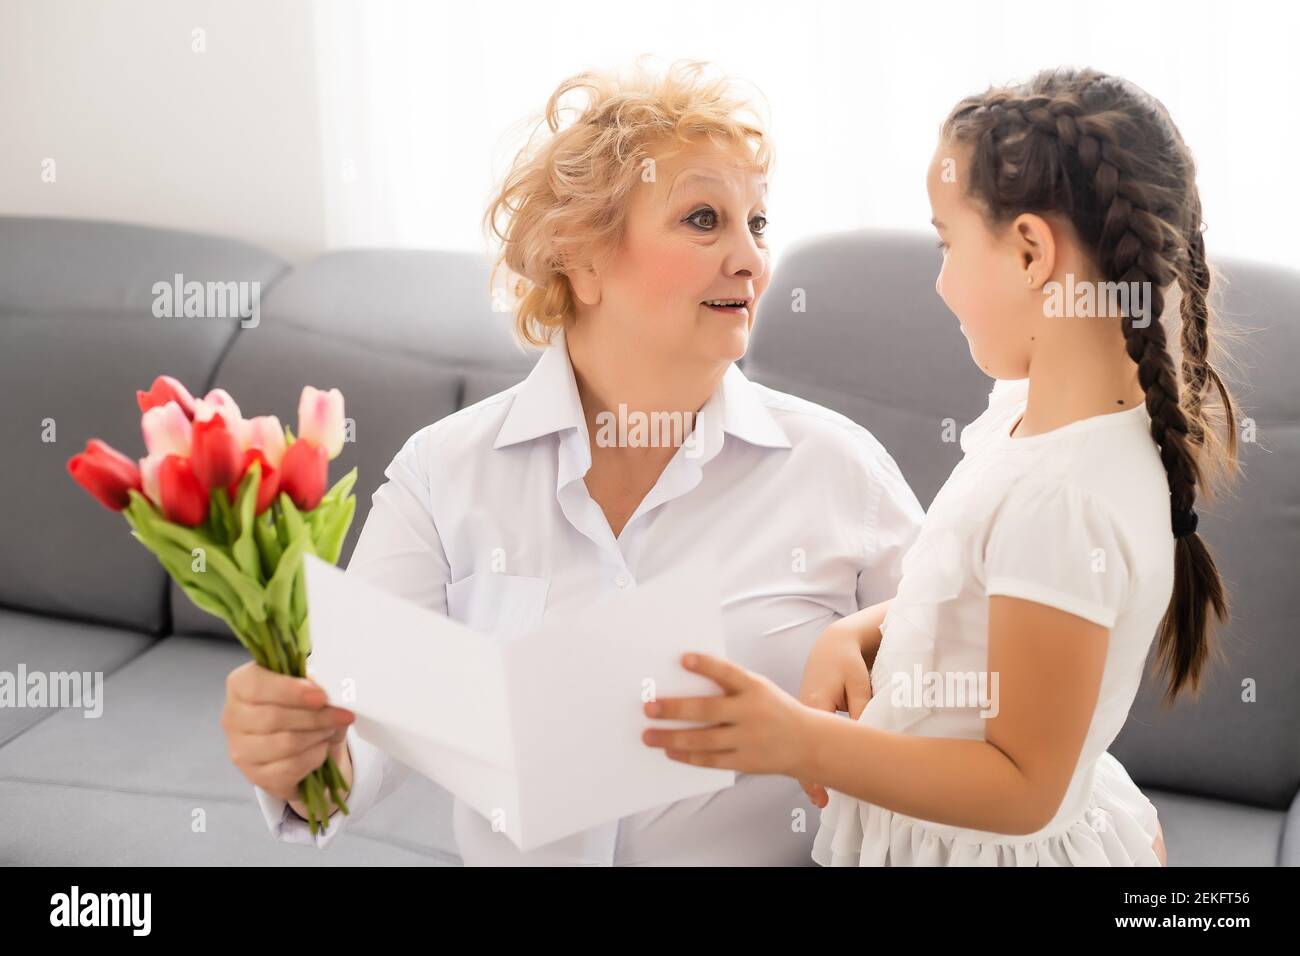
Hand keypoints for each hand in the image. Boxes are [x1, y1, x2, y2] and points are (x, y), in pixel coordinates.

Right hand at [221, 660, 354, 806]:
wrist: (300, 744)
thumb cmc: (301, 706)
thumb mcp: (307, 687)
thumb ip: (313, 685)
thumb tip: (326, 692)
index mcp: (240, 685)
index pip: (256, 686)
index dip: (291, 691)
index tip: (321, 696)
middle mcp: (232, 718)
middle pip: (274, 718)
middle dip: (316, 717)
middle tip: (341, 715)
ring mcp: (241, 751)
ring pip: (285, 744)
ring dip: (318, 736)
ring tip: (330, 729)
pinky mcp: (256, 777)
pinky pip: (291, 768)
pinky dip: (315, 757)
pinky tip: (321, 748)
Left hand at [641, 653, 812, 778]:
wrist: (807, 742)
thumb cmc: (772, 708)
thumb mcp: (758, 689)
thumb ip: (728, 687)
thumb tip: (682, 687)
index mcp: (755, 688)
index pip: (728, 672)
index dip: (706, 665)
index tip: (683, 658)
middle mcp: (752, 712)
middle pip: (708, 710)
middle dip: (675, 709)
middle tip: (648, 707)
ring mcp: (749, 739)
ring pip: (703, 740)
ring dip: (671, 738)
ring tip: (648, 735)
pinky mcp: (745, 761)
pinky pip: (710, 760)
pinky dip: (687, 756)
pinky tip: (669, 751)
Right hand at [797, 618, 874, 806]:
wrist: (833, 644)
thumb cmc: (847, 662)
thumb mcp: (859, 685)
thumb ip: (861, 712)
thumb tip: (863, 740)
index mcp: (813, 703)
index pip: (811, 745)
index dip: (814, 772)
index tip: (822, 795)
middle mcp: (801, 710)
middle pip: (801, 750)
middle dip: (809, 775)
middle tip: (822, 801)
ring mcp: (800, 711)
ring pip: (801, 745)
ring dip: (809, 764)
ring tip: (820, 792)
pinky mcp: (804, 711)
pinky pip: (804, 736)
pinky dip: (810, 751)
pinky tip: (818, 767)